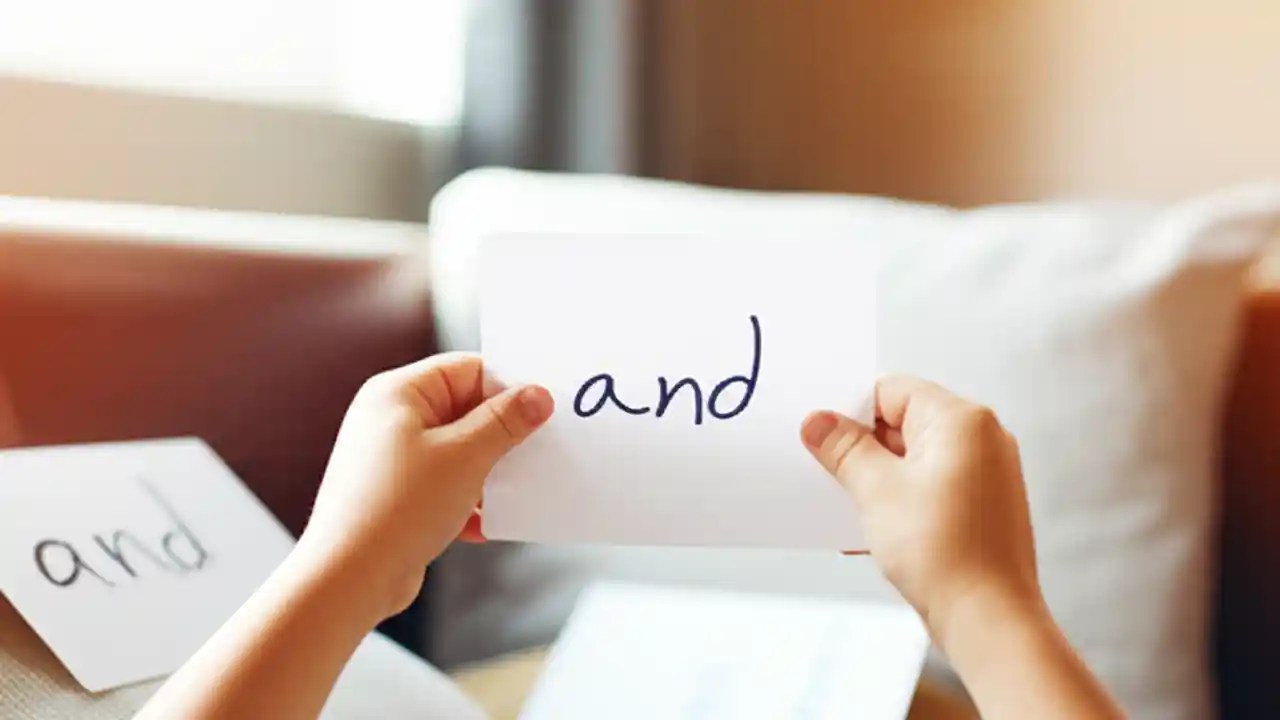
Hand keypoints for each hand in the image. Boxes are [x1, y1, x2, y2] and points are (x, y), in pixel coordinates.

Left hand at [300, 353, 553, 620]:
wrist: (350, 579)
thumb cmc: (395, 509)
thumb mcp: (466, 457)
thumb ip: (506, 422)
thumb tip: (536, 396)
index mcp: (397, 393)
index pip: (467, 370)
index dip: (507, 387)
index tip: (542, 408)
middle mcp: (390, 419)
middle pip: (465, 409)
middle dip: (500, 434)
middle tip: (534, 450)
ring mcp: (391, 458)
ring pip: (458, 450)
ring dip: (487, 471)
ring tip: (506, 492)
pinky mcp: (397, 494)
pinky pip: (445, 483)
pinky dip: (467, 499)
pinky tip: (481, 522)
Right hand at [800, 375, 1039, 647]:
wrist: (990, 620)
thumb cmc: (944, 553)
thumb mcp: (876, 491)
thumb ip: (844, 448)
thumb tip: (819, 421)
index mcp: (962, 420)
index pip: (892, 390)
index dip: (852, 411)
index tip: (823, 436)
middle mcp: (983, 438)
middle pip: (904, 422)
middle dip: (864, 448)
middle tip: (831, 473)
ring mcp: (988, 473)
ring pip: (916, 457)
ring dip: (880, 478)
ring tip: (853, 507)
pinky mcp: (985, 505)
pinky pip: (932, 485)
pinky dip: (903, 499)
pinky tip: (876, 530)